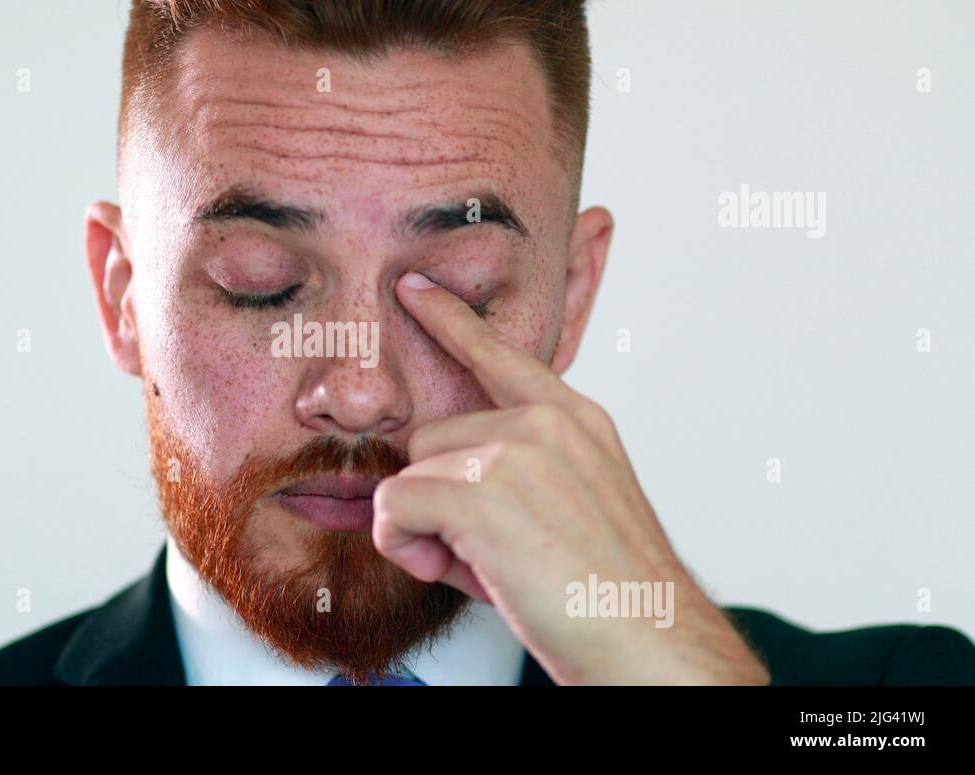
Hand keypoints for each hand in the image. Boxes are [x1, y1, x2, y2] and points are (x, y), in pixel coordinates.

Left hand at [372, 272, 769, 684]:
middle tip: (487, 550)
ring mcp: (515, 449)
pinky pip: (394, 507)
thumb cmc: (607, 591)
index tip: (415, 285)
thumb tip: (420, 488)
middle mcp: (546, 422)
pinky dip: (406, 546)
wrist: (647, 639)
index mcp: (574, 421)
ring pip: (409, 476)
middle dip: (438, 499)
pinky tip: (456, 569)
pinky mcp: (482, 490)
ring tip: (486, 565)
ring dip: (425, 528)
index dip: (450, 320)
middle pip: (431, 439)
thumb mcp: (568, 508)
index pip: (500, 355)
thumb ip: (506, 474)